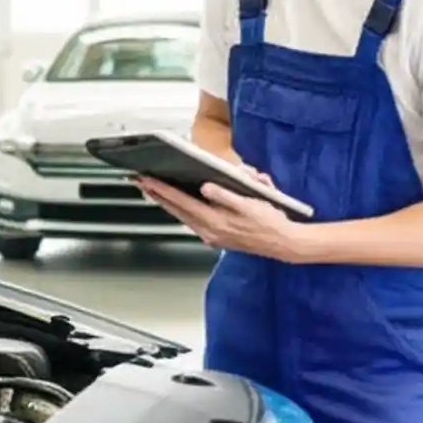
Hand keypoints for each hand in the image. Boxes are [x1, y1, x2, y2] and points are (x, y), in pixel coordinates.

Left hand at [134, 176, 312, 262]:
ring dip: (166, 202)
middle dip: (157, 195)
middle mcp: (209, 231)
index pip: (181, 201)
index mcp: (215, 222)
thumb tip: (206, 187)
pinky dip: (180, 210)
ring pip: (182, 216)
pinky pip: (191, 221)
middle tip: (140, 181)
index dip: (162, 189)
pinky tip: (176, 203)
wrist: (282, 244)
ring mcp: (211, 236)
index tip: (147, 179)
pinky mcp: (216, 237)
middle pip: (176, 210)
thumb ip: (226, 196)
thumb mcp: (250, 204)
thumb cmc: (269, 221)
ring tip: (151, 190)